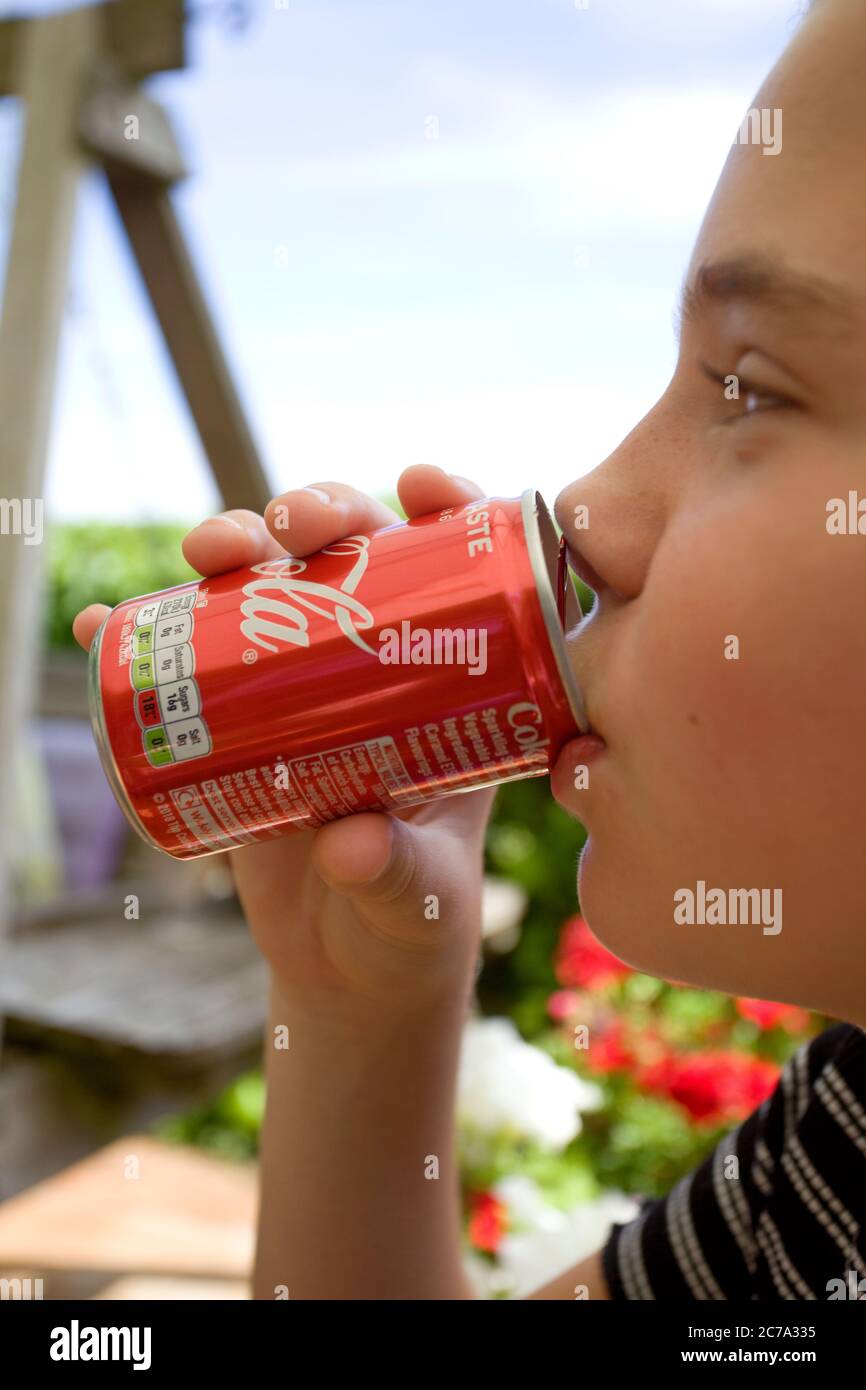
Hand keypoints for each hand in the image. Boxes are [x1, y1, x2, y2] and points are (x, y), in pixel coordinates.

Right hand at [74, 466, 496, 1018]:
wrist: (346, 971)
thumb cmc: (409, 928)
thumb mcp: (416, 902)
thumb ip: (395, 876)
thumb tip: (349, 845)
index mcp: (448, 691)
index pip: (459, 575)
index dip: (446, 511)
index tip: (417, 482)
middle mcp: (375, 669)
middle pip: (351, 556)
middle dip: (320, 513)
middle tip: (292, 527)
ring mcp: (300, 689)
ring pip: (267, 588)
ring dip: (232, 547)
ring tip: (203, 552)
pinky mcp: (238, 725)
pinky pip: (185, 666)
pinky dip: (141, 641)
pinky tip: (104, 628)